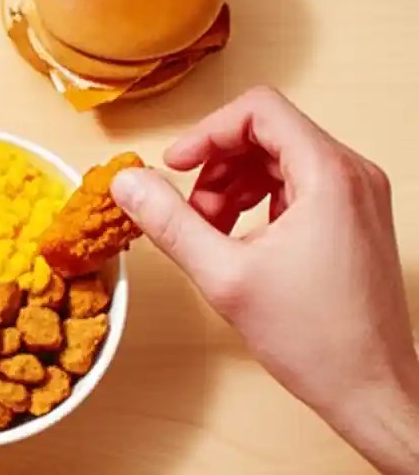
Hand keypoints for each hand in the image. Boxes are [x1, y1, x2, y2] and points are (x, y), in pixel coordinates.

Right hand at [110, 87, 418, 473]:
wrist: (372, 390)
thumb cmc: (317, 340)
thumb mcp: (224, 276)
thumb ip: (169, 222)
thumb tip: (128, 183)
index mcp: (329, 175)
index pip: (260, 110)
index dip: (208, 131)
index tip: (177, 166)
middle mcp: (352, 176)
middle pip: (267, 133)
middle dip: (217, 167)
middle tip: (190, 213)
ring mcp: (358, 197)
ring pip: (279, 159)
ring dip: (232, 185)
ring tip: (209, 233)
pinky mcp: (354, 219)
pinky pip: (297, 186)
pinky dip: (258, 202)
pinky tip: (238, 242)